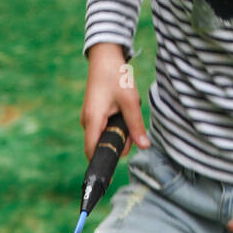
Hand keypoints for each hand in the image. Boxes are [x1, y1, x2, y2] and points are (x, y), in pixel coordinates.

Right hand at [81, 43, 149, 159]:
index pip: (92, 151)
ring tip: (130, 112)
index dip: (101, 164)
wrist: (105, 56)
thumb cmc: (116, 76)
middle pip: (102, 145)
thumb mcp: (130, 101)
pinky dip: (117, 124)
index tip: (111, 176)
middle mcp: (88, 122)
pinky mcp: (94, 113)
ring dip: (121, 131)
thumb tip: (144, 146)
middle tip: (134, 130)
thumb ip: (136, 126)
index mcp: (93, 121)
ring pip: (106, 136)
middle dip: (120, 143)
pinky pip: (106, 126)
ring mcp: (90, 117)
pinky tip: (125, 110)